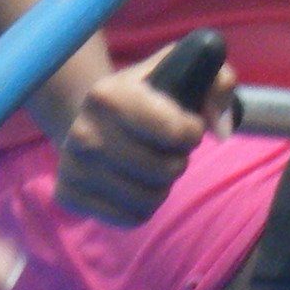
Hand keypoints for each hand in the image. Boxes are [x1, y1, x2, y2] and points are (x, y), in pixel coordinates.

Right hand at [54, 47, 232, 225]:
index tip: (186, 124)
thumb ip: (218, 83)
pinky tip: (132, 181)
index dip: (192, 132)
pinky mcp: (68, 195)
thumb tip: (221, 130)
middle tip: (165, 147)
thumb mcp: (184, 72)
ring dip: (162, 185)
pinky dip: (142, 205)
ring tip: (149, 163)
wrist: (92, 117)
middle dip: (178, 160)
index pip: (175, 133)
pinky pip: (132, 217)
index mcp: (108, 94)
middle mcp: (83, 131)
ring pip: (151, 198)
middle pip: (167, 171)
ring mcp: (72, 166)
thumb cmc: (148, 96)